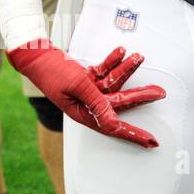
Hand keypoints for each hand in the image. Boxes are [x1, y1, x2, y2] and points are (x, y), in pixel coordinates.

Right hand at [7, 40, 164, 147]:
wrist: (34, 54)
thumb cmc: (51, 72)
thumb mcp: (77, 86)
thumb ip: (97, 102)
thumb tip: (113, 123)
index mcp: (84, 113)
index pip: (114, 127)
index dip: (133, 134)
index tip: (151, 141)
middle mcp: (88, 104)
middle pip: (119, 103)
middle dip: (140, 96)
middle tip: (160, 92)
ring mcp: (87, 91)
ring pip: (113, 83)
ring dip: (127, 70)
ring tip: (139, 57)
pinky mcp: (85, 78)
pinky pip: (103, 71)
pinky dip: (112, 62)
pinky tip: (121, 52)